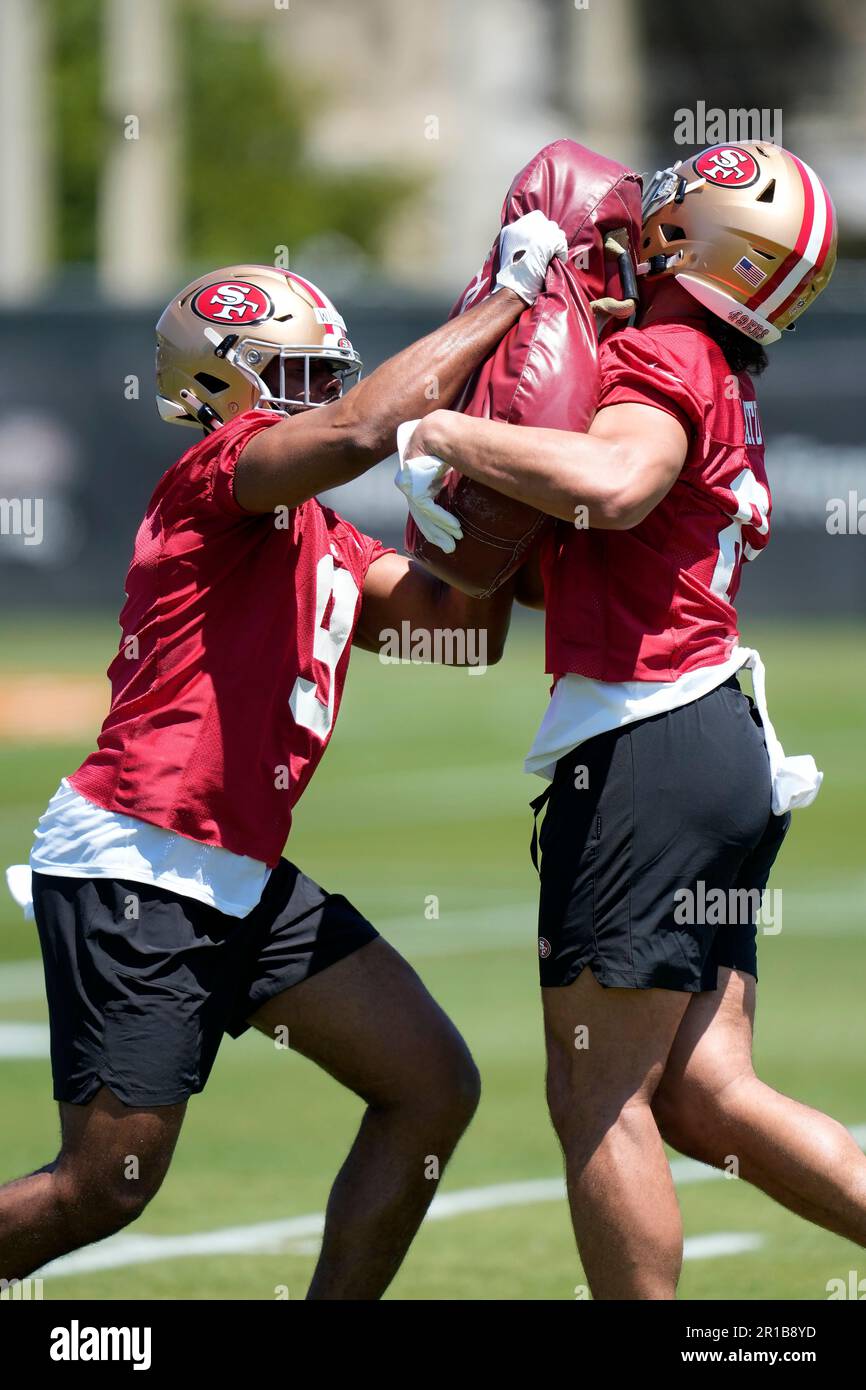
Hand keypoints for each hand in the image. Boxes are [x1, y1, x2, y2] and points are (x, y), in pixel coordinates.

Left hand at [394, 419, 462, 553]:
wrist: (438, 431)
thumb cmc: (444, 440)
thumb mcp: (444, 459)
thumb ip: (446, 471)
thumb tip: (462, 473)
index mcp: (414, 478)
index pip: (422, 505)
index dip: (432, 521)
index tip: (444, 533)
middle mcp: (410, 485)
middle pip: (422, 516)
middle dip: (437, 534)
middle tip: (449, 548)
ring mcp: (411, 488)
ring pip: (426, 517)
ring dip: (442, 531)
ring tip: (453, 544)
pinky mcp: (416, 490)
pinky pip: (431, 510)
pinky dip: (443, 520)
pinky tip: (455, 529)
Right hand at [495, 209, 567, 305]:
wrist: (512, 289)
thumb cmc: (511, 276)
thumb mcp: (507, 250)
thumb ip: (518, 238)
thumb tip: (534, 234)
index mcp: (512, 228)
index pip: (537, 217)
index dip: (543, 229)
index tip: (545, 242)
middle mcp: (523, 227)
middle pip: (548, 224)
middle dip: (552, 237)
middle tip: (551, 251)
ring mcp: (535, 234)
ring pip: (557, 232)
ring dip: (558, 244)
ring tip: (554, 256)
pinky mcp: (546, 243)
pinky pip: (561, 243)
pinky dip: (562, 253)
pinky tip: (557, 260)